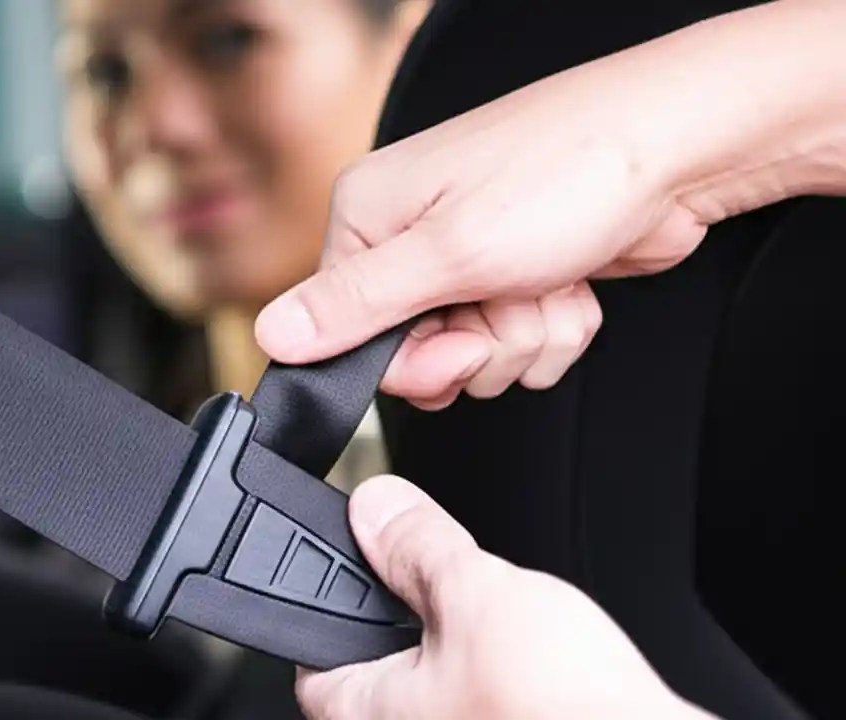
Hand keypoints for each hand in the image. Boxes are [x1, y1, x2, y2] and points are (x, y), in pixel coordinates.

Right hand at [256, 0, 845, 408]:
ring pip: (474, 352)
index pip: (348, 332)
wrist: (678, 146)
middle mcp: (412, 232)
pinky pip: (518, 339)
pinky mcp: (517, 270)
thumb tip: (269, 336)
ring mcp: (468, 251)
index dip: (412, 359)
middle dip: (476, 346)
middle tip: (509, 302)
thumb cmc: (567, 170)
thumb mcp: (448, 252)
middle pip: (416, 351)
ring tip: (547, 280)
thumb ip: (354, 306)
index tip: (459, 342)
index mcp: (370, 216)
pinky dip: (553, 325)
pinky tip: (569, 282)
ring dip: (524, 334)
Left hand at [295, 476, 716, 719]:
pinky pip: (491, 708)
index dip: (325, 618)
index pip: (313, 673)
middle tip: (434, 587)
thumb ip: (418, 546)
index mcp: (370, 718)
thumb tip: (376, 506)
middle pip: (379, 680)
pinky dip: (506, 682)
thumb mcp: (476, 595)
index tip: (345, 577)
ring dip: (463, 657)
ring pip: (441, 695)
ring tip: (502, 627)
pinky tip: (541, 664)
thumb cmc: (564, 709)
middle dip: (405, 628)